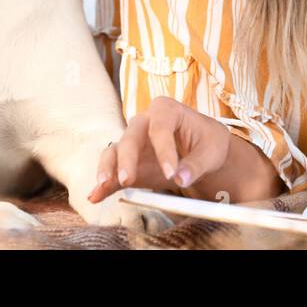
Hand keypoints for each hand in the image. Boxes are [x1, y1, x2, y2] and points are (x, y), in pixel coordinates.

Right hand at [87, 96, 231, 203]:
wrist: (201, 150)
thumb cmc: (207, 142)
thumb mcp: (211, 151)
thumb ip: (196, 165)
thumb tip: (181, 178)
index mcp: (166, 110)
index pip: (160, 128)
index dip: (164, 151)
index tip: (171, 174)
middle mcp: (144, 122)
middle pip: (130, 136)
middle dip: (127, 158)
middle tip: (128, 179)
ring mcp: (133, 142)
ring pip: (115, 151)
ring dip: (108, 168)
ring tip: (104, 184)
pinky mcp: (129, 163)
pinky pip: (113, 171)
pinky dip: (104, 184)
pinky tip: (95, 196)